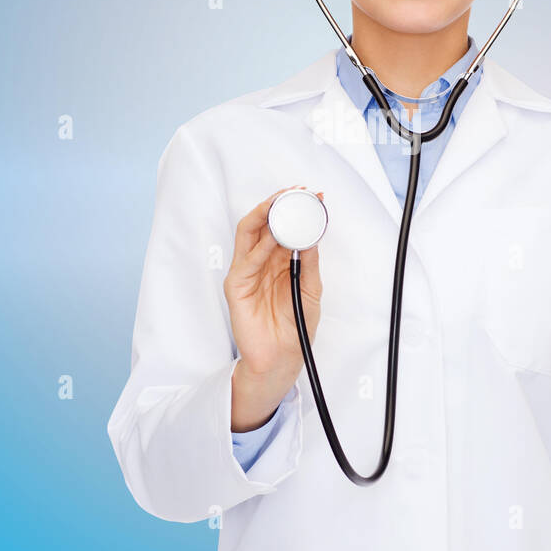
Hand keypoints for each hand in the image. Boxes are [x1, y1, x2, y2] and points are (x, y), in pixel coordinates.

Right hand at [224, 186, 323, 431]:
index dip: (296, 209)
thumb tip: (313, 233)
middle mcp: (260, 262)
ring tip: (282, 203)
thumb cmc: (295, 326)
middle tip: (295, 192)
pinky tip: (274, 236)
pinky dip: (260, 245)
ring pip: (249, 234)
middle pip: (262, 224)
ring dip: (265, 216)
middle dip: (277, 205)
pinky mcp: (236, 286)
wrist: (283, 359)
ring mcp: (246, 272)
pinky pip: (246, 260)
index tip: (314, 196)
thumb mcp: (311, 289)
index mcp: (279, 261)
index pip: (283, 226)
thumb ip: (309, 261)